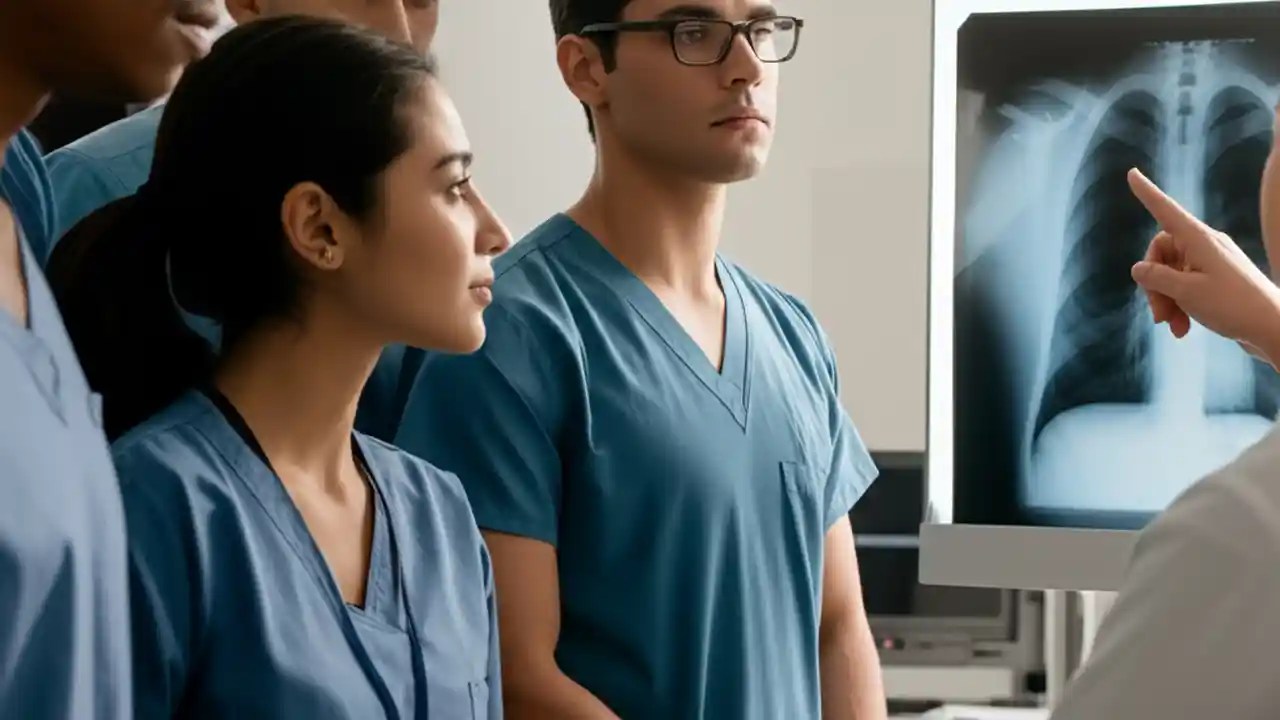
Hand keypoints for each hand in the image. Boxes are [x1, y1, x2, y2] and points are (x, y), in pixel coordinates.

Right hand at [1127, 167, 1279, 356]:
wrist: (1273, 327)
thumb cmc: (1233, 305)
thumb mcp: (1186, 292)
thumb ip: (1156, 278)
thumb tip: (1138, 267)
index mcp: (1199, 240)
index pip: (1166, 211)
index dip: (1147, 193)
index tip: (1132, 174)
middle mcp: (1205, 245)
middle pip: (1161, 253)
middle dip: (1153, 283)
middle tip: (1157, 312)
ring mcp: (1211, 262)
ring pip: (1171, 273)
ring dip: (1165, 299)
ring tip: (1170, 325)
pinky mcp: (1217, 280)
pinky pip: (1186, 285)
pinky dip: (1179, 305)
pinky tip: (1182, 328)